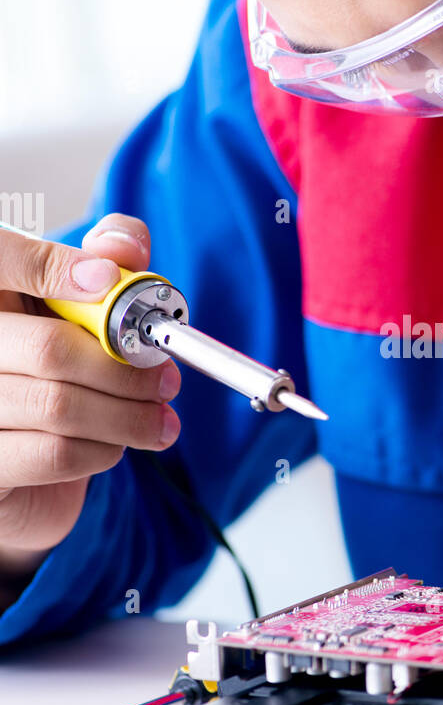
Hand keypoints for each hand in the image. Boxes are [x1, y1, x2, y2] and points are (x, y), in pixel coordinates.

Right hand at [0, 214, 179, 575]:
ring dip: (128, 414)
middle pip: (50, 347)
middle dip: (125, 367)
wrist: (24, 456)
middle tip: (165, 377)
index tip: (109, 280)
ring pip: (60, 404)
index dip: (55, 266)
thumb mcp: (83, 299)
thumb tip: (124, 249)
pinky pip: (55, 453)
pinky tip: (115, 444)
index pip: (3, 257)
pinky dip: (103, 449)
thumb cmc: (55, 363)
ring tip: (157, 418)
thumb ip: (108, 257)